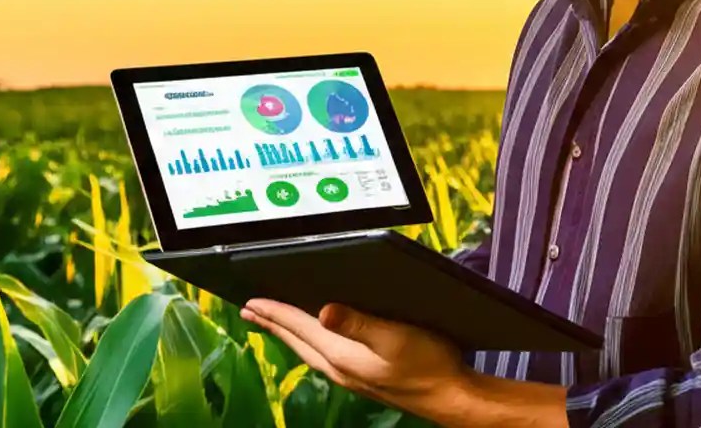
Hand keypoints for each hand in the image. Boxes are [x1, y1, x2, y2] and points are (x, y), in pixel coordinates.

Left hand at [239, 298, 472, 419]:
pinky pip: (322, 356)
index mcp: (342, 355)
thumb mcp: (395, 338)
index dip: (276, 312)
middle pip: (297, 341)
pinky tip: (314, 340)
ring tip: (274, 323)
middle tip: (251, 310)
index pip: (300, 328)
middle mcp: (339, 368)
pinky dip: (308, 342)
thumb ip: (358, 324)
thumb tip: (323, 311)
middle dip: (273, 324)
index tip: (252, 301)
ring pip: (308, 350)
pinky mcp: (361, 378)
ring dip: (289, 334)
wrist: (450, 398)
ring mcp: (349, 376)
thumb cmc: (428, 365)